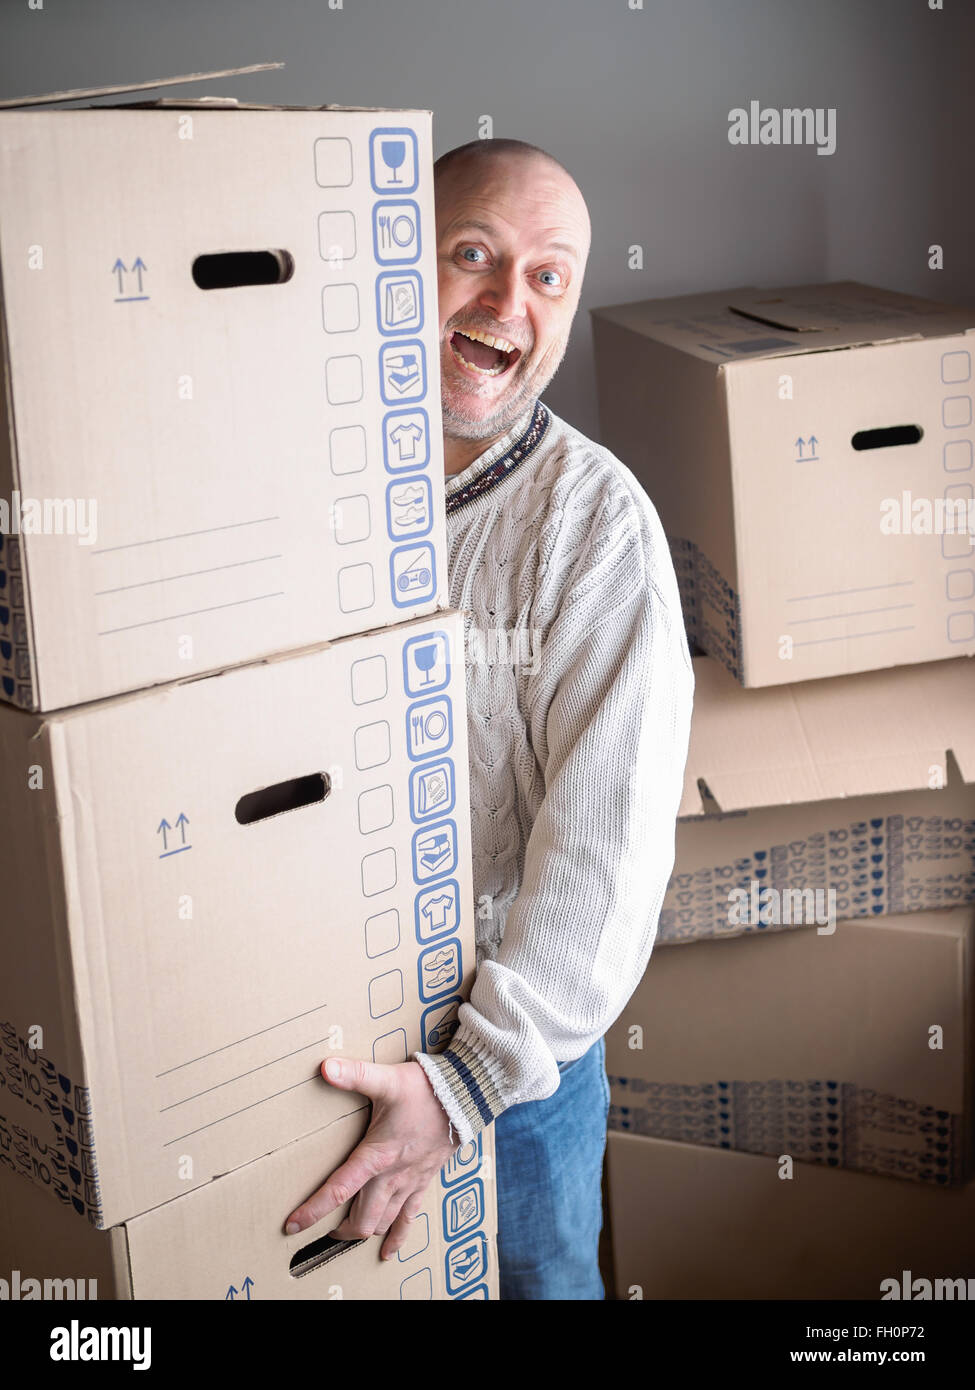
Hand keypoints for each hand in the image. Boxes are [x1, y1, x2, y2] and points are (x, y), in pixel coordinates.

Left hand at [284, 1057, 456, 1259]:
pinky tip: (388, 1251)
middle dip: (340, 1229)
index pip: (339, 1189)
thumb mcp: (387, 1080)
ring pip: (383, 1222)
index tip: (292, 1224)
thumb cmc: (425, 1090)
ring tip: (348, 1235)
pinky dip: (397, 1237)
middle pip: (361, 1218)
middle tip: (322, 1230)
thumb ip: (355, 1074)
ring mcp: (409, 1182)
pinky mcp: (423, 1181)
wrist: (465, 1097)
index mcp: (376, 1155)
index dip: (313, 1209)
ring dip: (365, 1232)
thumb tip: (325, 1067)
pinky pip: (410, 1218)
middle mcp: (391, 1175)